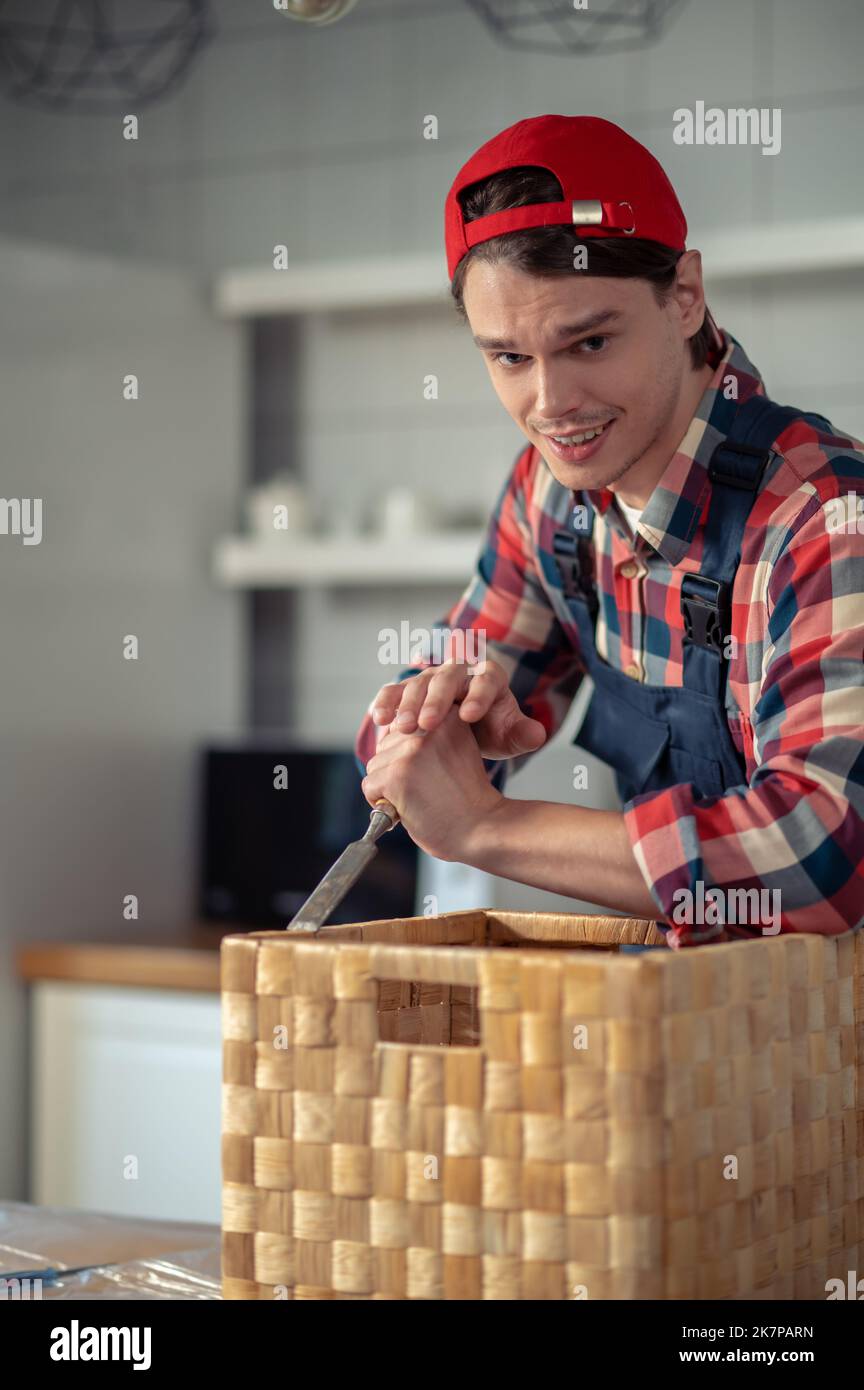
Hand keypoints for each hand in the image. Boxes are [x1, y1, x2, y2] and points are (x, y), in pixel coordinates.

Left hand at [361, 704, 507, 861]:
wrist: (483, 827)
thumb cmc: (468, 797)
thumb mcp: (457, 750)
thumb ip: (430, 737)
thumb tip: (390, 730)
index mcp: (446, 715)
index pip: (404, 725)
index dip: (410, 755)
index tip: (432, 772)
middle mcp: (428, 726)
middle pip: (385, 745)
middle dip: (396, 770)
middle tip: (425, 789)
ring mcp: (411, 750)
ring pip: (375, 766)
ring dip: (388, 787)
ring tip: (418, 799)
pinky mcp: (397, 775)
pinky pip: (369, 786)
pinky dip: (381, 803)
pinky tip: (407, 808)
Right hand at [370, 657, 546, 760]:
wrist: (463, 731)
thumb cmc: (490, 731)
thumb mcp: (508, 736)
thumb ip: (522, 734)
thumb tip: (536, 735)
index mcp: (489, 678)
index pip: (486, 679)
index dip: (478, 695)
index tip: (470, 716)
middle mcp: (458, 673)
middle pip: (447, 678)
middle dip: (436, 700)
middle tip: (427, 723)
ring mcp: (430, 679)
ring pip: (418, 684)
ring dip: (408, 704)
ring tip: (403, 728)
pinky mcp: (406, 690)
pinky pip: (393, 691)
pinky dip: (385, 702)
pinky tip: (378, 719)